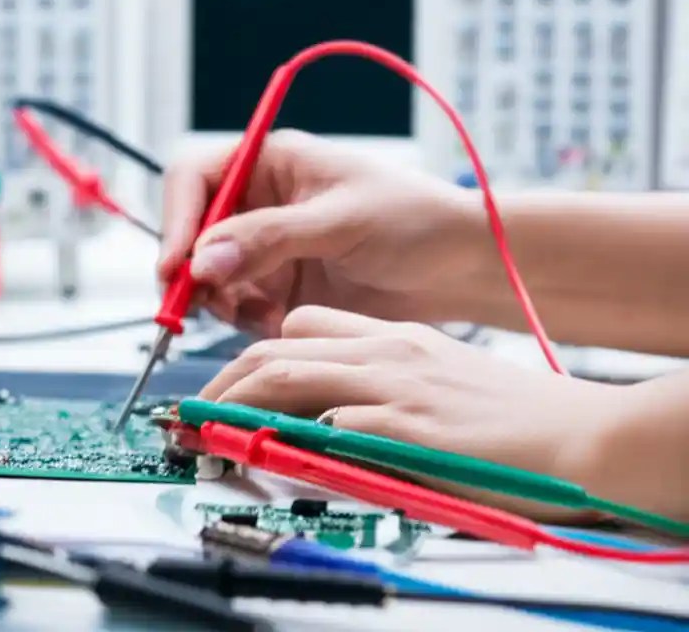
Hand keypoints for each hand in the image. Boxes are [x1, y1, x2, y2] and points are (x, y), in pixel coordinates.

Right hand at [159, 130, 480, 337]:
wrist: (462, 270)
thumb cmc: (415, 221)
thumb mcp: (341, 221)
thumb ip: (269, 238)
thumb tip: (201, 260)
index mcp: (269, 163)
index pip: (193, 178)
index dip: (176, 218)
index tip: (177, 265)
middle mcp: (257, 204)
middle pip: (188, 230)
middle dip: (186, 268)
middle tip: (191, 305)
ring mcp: (263, 250)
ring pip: (204, 275)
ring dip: (213, 298)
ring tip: (252, 311)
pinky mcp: (275, 291)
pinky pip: (232, 307)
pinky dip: (240, 319)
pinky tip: (272, 321)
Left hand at [199, 305, 619, 521]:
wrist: (578, 436)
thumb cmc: (513, 418)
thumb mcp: (440, 380)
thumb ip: (383, 386)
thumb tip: (326, 413)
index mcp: (395, 338)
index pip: (302, 327)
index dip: (255, 355)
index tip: (228, 384)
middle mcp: (387, 352)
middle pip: (278, 348)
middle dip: (225, 379)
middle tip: (194, 410)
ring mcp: (393, 387)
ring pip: (288, 375)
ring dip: (235, 401)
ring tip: (204, 425)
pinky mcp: (406, 426)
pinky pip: (328, 421)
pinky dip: (287, 431)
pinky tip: (264, 446)